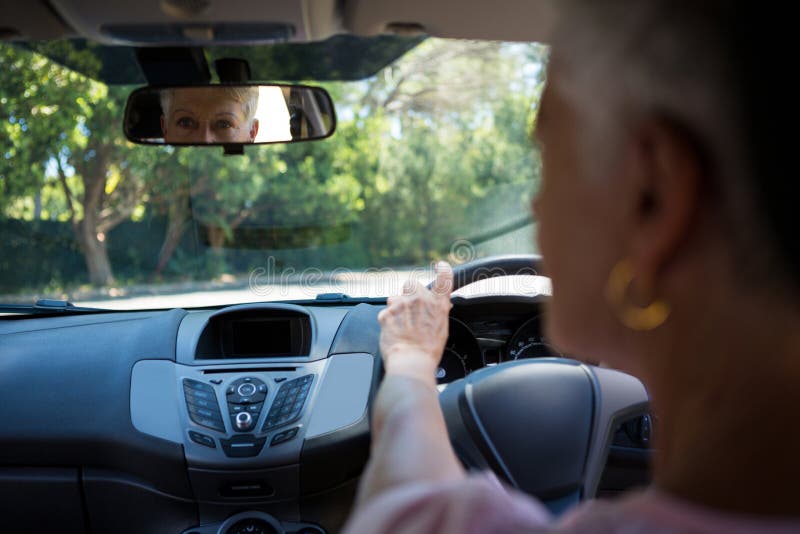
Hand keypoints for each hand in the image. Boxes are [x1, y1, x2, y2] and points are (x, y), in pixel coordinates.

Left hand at [378, 261, 453, 381]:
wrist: (411, 362)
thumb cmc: (427, 351)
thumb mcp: (442, 329)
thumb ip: (438, 312)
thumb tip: (439, 306)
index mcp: (437, 305)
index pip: (444, 280)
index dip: (443, 270)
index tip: (441, 266)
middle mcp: (420, 300)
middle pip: (412, 284)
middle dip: (410, 294)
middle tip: (411, 309)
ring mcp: (402, 305)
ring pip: (395, 297)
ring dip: (397, 306)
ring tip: (401, 324)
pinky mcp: (386, 313)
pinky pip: (386, 312)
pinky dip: (388, 320)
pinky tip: (394, 332)